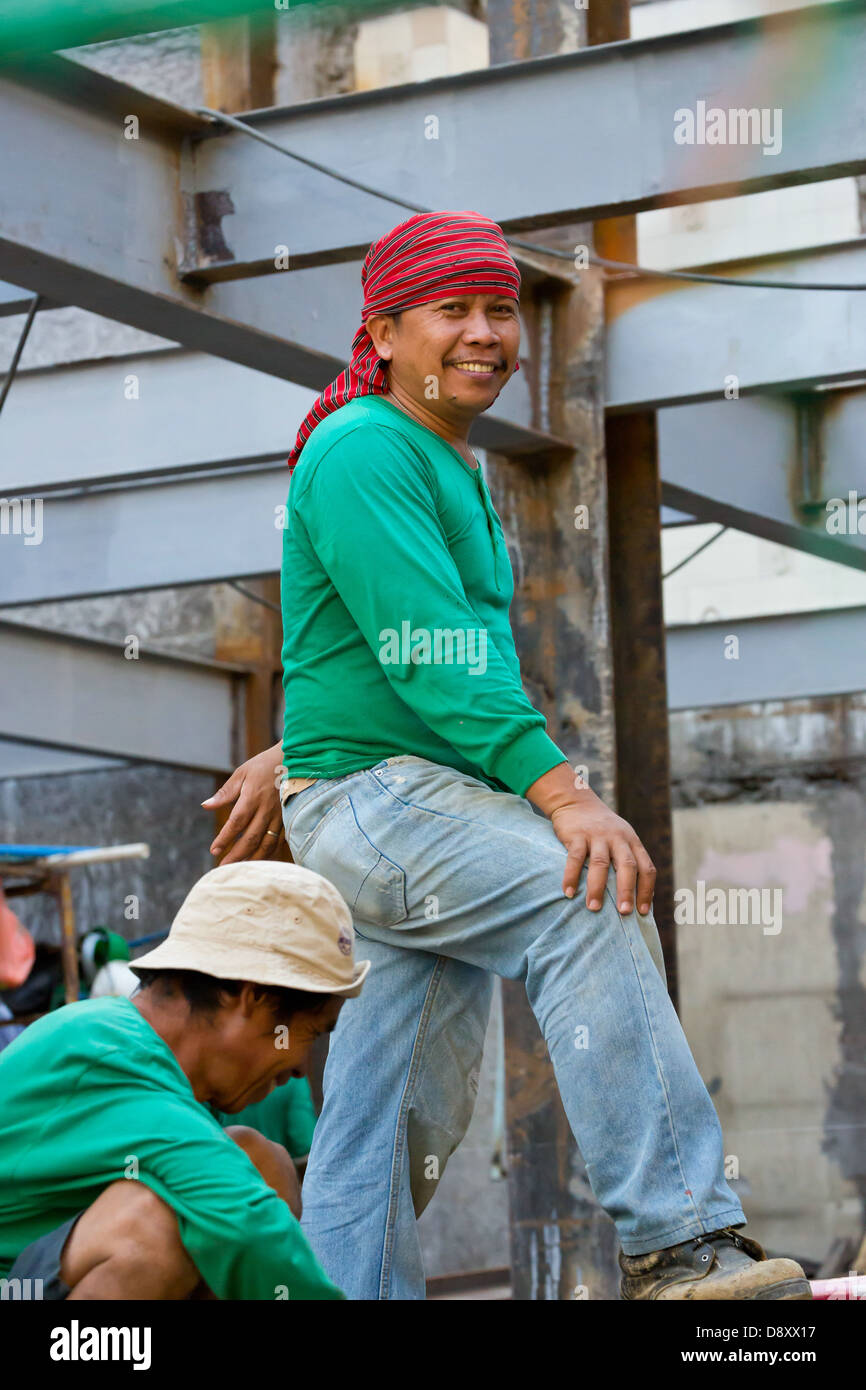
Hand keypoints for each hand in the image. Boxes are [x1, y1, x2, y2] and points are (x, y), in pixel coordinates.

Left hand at [203, 741, 288, 865]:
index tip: (214, 850)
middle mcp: (267, 809)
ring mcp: (280, 816)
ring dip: (254, 858)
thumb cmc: (265, 765)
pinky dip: (271, 853)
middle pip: (251, 838)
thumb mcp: (242, 773)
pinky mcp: (289, 818)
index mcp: (252, 797)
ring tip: (242, 868)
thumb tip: (206, 805)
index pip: (236, 823)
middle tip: (224, 867)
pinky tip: (263, 860)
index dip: (225, 838)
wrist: (296, 759)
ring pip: (267, 843)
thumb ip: (225, 792)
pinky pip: (280, 841)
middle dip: (236, 855)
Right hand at [525, 763, 655, 914]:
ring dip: (597, 888)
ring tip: (593, 908)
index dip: (646, 890)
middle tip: (624, 913)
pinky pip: (575, 858)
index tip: (643, 912)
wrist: (576, 801)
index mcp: (632, 841)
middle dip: (627, 891)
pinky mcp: (576, 834)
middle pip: (627, 866)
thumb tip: (639, 896)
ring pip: (600, 864)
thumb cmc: (601, 829)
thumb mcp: (621, 838)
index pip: (646, 867)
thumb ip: (629, 860)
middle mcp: (618, 837)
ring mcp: (597, 835)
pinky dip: (571, 876)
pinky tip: (568, 892)